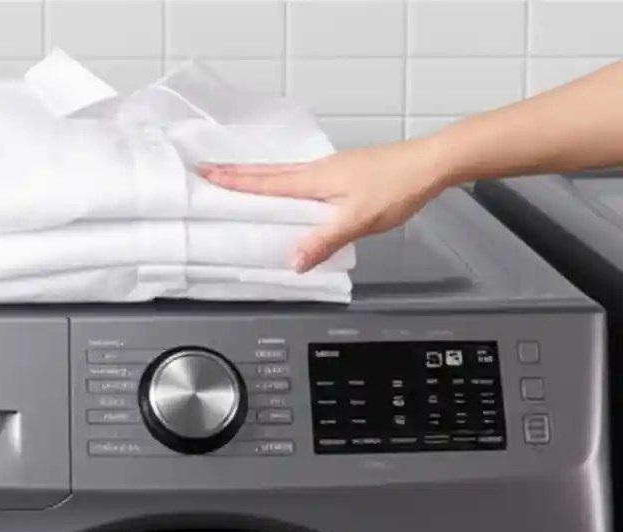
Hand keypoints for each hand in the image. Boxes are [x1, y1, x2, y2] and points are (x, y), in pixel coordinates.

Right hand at [198, 138, 451, 271]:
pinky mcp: (345, 172)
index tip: (207, 174)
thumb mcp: (359, 220)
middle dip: (237, 173)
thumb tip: (293, 261)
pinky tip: (289, 189)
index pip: (265, 182)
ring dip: (258, 175)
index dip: (234, 181)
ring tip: (238, 177)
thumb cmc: (398, 185)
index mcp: (315, 180)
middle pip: (269, 172)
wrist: (431, 163)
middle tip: (208, 169)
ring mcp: (332, 169)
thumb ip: (324, 240)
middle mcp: (319, 170)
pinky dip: (283, 180)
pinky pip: (302, 177)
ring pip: (284, 173)